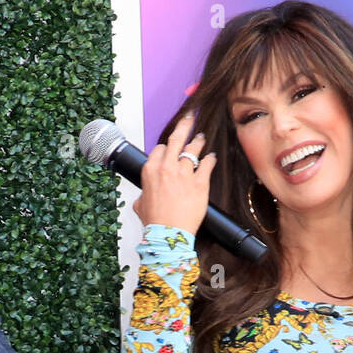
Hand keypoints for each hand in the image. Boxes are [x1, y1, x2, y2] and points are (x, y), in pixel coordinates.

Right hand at [132, 111, 217, 235]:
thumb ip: (143, 194)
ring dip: (198, 142)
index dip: (165, 149)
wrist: (167, 234)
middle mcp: (167, 168)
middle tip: (189, 117)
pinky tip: (211, 157)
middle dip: (184, 125)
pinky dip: (210, 159)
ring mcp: (184, 174)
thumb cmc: (154, 222)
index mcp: (151, 171)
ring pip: (193, 149)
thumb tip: (144, 196)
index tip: (169, 149)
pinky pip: (207, 164)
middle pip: (177, 138)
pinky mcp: (200, 183)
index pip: (159, 149)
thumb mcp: (140, 205)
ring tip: (201, 138)